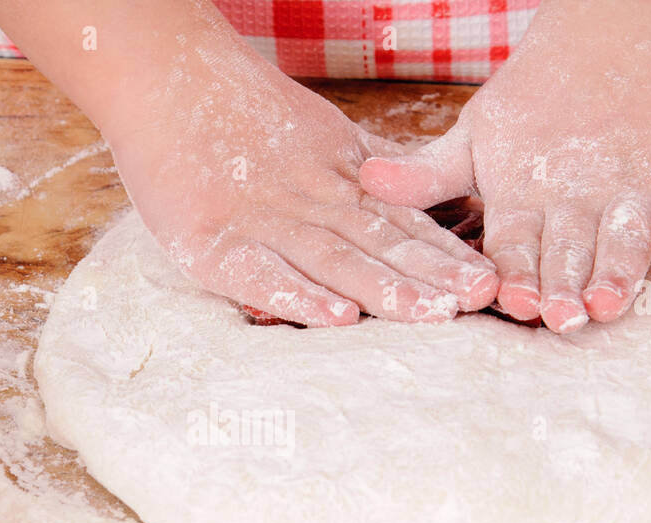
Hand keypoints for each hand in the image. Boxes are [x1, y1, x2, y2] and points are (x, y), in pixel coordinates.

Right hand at [103, 41, 497, 326]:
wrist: (161, 75)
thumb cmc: (235, 108)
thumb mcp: (318, 130)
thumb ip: (367, 164)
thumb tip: (421, 187)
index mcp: (337, 176)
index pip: (401, 220)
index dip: (445, 250)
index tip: (489, 277)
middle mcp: (310, 199)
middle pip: (379, 242)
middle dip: (433, 274)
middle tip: (481, 299)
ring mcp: (263, 220)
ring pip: (334, 258)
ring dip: (384, 289)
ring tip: (430, 315)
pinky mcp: (212, 243)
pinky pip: (261, 275)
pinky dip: (298, 297)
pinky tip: (337, 319)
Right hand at [360, 8, 650, 332]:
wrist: (606, 54)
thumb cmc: (535, 104)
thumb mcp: (476, 136)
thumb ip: (429, 172)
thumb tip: (366, 180)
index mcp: (526, 218)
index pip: (516, 257)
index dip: (514, 279)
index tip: (509, 301)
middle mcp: (577, 221)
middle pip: (570, 263)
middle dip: (568, 292)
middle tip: (566, 319)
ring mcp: (629, 204)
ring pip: (625, 248)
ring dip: (620, 275)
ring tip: (613, 301)